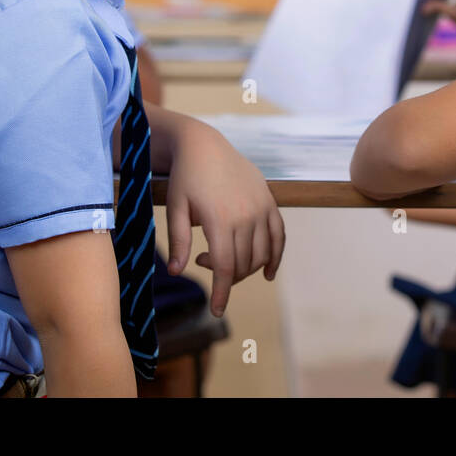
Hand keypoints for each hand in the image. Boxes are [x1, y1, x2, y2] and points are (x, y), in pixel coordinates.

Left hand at [164, 118, 285, 316]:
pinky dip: (276, 256)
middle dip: (224, 276)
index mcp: (220, 219)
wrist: (205, 145)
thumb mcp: (175, 208)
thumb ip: (178, 241)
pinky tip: (268, 272)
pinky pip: (279, 235)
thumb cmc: (185, 177)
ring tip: (223, 257)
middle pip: (243, 264)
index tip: (217, 311)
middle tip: (202, 260)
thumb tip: (176, 272)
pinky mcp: (269, 202)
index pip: (225, 267)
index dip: (221, 292)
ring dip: (246, 268)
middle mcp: (245, 215)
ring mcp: (261, 208)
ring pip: (262, 254)